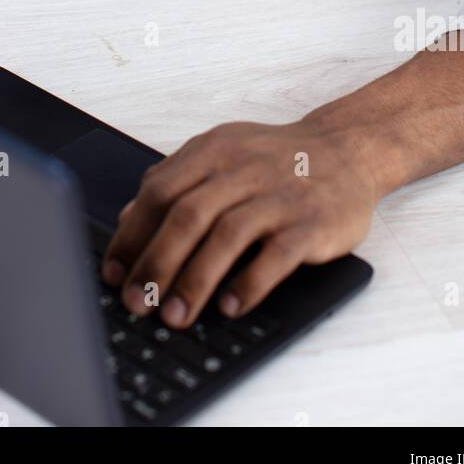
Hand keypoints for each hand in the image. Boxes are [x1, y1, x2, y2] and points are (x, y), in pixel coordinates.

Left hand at [101, 119, 379, 327]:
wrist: (349, 148)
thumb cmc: (276, 160)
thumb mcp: (221, 155)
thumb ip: (175, 183)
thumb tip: (125, 221)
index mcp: (214, 150)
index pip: (160, 191)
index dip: (132, 235)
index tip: (114, 274)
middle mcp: (244, 167)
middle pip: (188, 215)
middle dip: (156, 264)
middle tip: (137, 303)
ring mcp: (280, 194)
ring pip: (227, 236)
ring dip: (195, 281)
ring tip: (174, 315)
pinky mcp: (313, 222)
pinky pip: (276, 255)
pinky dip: (249, 283)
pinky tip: (230, 306)